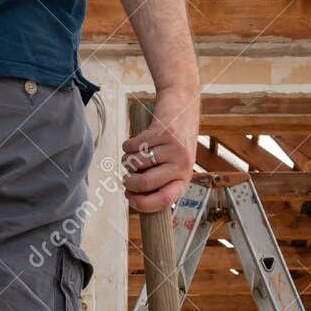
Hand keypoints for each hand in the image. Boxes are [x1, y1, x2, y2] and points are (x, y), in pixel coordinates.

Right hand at [121, 90, 198, 212]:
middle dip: (129, 183)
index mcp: (184, 177)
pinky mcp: (162, 132)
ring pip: (137, 163)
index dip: (144, 204)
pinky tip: (133, 143)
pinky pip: (133, 146)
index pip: (165, 200)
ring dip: (127, 162)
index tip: (130, 200)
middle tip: (126, 179)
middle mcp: (182, 164)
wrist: (182, 105)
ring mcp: (173, 148)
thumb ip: (160, 180)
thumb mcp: (174, 163)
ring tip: (132, 157)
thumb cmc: (174, 140)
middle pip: (145, 183)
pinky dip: (127, 146)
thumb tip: (133, 197)